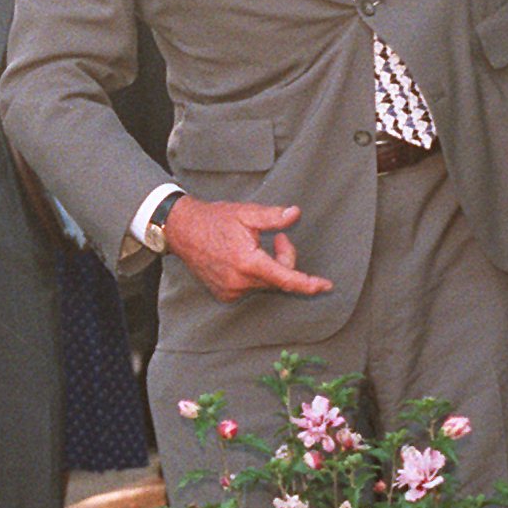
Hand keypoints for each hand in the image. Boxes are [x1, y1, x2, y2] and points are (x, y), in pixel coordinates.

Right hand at [164, 196, 332, 302]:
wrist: (181, 230)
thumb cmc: (214, 219)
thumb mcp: (246, 213)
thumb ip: (273, 216)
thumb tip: (295, 214)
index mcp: (247, 262)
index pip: (286, 278)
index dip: (308, 284)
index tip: (326, 286)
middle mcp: (239, 282)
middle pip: (279, 279)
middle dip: (285, 259)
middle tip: (278, 238)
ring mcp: (230, 291)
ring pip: (265, 283)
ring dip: (270, 267)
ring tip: (255, 246)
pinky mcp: (225, 295)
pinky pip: (251, 287)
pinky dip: (255, 274)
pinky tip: (242, 259)